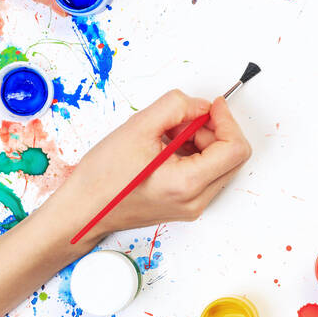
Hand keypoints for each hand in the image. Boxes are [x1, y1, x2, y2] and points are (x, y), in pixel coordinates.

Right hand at [56, 90, 250, 245]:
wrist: (82, 210)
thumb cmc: (102, 179)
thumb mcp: (138, 128)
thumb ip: (176, 107)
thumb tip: (201, 106)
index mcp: (187, 184)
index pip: (235, 149)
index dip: (227, 121)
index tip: (213, 106)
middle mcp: (196, 200)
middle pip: (231, 157)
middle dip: (212, 130)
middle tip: (182, 120)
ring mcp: (192, 206)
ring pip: (219, 164)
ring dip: (201, 141)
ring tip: (167, 135)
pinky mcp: (185, 205)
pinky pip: (205, 174)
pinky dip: (194, 154)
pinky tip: (167, 148)